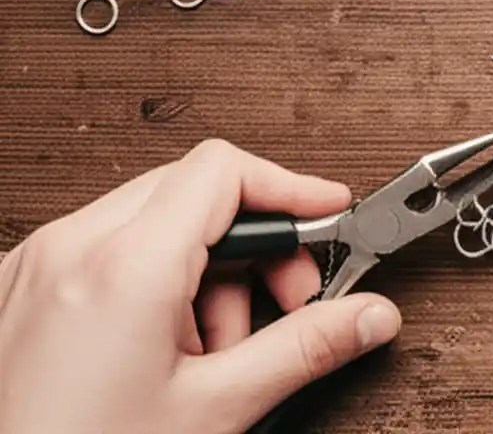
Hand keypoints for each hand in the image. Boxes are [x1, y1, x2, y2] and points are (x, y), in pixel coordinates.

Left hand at [0, 139, 402, 433]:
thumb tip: (368, 315)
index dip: (290, 188)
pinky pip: (107, 249)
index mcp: (123, 266)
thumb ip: (303, 349)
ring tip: (210, 351)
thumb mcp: (213, 409)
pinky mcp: (21, 287)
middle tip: (287, 299)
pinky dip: (154, 282)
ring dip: (205, 275)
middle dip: (254, 244)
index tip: (327, 216)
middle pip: (195, 194)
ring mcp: (38, 265)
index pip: (226, 172)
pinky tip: (164, 348)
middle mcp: (72, 249)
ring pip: (153, 223)